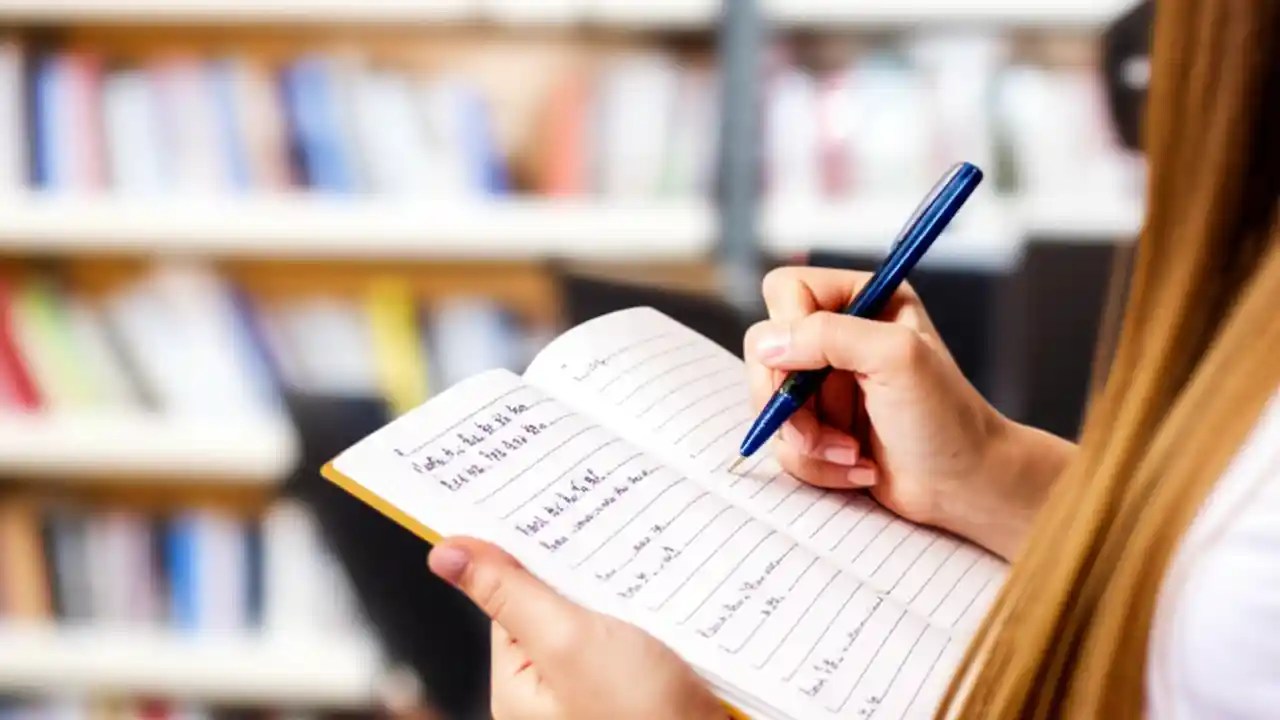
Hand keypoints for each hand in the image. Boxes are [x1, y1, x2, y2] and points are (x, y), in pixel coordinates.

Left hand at [428, 537, 725, 719]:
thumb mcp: (568, 644)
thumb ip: (510, 595)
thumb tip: (446, 553)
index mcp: (521, 684)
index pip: (511, 596)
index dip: (529, 551)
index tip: (544, 503)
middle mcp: (558, 689)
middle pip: (560, 601)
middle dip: (585, 567)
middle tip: (610, 523)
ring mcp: (606, 688)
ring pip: (606, 613)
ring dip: (628, 584)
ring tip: (650, 558)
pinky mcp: (650, 683)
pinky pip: (644, 631)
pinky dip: (657, 607)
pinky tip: (675, 590)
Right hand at [744, 267, 1074, 558]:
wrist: (965, 486)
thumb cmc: (946, 419)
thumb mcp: (896, 358)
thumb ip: (830, 335)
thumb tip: (768, 344)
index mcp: (862, 299)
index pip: (787, 291)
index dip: (788, 330)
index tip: (810, 367)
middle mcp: (840, 336)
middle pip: (766, 350)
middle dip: (790, 400)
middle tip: (822, 428)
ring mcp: (826, 384)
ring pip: (769, 402)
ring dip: (808, 439)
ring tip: (852, 454)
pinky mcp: (820, 425)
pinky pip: (784, 441)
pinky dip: (817, 463)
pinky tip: (858, 467)